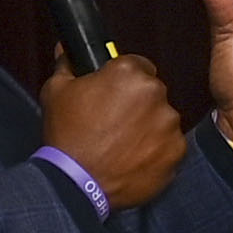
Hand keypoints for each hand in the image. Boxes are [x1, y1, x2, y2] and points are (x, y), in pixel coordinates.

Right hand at [42, 53, 187, 210]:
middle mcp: (155, 93)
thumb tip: (67, 49)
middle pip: (152, 92)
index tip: (115, 94)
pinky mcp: (176, 151)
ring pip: (163, 118)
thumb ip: (67, 65)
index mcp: (129, 72)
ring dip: (149, 127)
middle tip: (114, 122)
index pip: (137, 65)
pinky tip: (133, 159)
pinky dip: (156, 151)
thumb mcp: (56, 92)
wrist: (76, 183)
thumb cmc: (66, 136)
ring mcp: (169, 124)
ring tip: (122, 144)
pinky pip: (169, 145)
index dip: (124, 80)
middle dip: (137, 103)